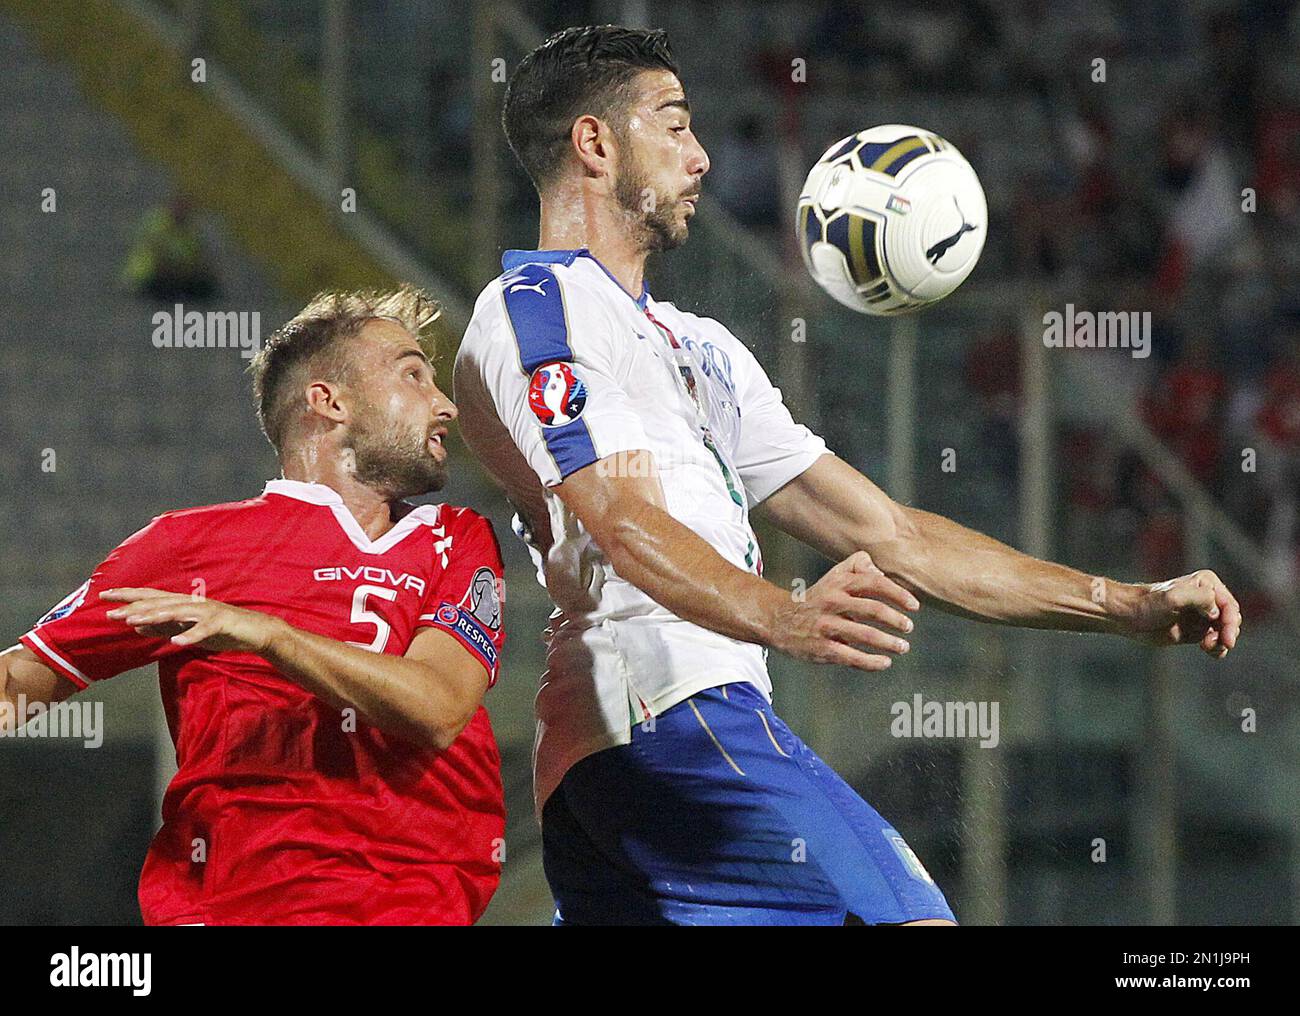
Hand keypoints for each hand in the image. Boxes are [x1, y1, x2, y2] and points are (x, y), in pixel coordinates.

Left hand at [100, 587, 283, 653]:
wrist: (256, 631)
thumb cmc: (222, 630)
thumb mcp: (187, 630)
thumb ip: (163, 627)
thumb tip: (136, 625)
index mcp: (184, 604)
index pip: (151, 597)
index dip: (128, 596)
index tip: (104, 596)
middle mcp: (193, 604)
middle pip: (160, 602)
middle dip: (134, 606)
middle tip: (110, 611)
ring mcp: (207, 612)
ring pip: (177, 612)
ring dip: (156, 616)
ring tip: (135, 622)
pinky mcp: (221, 623)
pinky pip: (204, 630)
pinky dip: (191, 634)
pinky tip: (177, 640)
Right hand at [770, 550, 918, 671]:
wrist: (779, 620)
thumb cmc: (816, 598)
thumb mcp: (833, 576)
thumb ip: (858, 566)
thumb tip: (883, 572)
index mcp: (839, 584)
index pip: (874, 583)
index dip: (897, 594)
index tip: (914, 606)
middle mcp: (832, 603)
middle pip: (872, 609)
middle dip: (896, 620)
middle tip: (908, 627)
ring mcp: (826, 626)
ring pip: (864, 635)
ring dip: (888, 642)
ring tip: (903, 646)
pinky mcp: (822, 648)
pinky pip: (850, 657)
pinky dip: (871, 662)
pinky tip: (885, 663)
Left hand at [1127, 569, 1241, 657]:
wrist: (1128, 617)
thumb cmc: (1148, 603)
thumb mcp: (1174, 597)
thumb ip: (1199, 598)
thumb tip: (1217, 611)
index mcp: (1206, 583)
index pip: (1229, 605)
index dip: (1230, 622)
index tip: (1226, 639)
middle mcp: (1207, 598)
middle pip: (1231, 619)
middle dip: (1227, 633)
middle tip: (1213, 643)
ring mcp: (1202, 615)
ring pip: (1225, 631)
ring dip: (1221, 642)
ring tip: (1206, 646)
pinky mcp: (1195, 630)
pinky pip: (1215, 640)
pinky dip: (1217, 648)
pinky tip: (1212, 652)